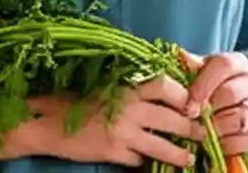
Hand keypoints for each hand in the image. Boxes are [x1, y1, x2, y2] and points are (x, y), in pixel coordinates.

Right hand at [11, 75, 207, 168]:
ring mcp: (122, 132)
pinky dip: (145, 160)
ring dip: (180, 153)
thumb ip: (128, 89)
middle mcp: (128, 108)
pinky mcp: (114, 153)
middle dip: (191, 128)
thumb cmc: (72, 101)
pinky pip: (140, 160)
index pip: (165, 86)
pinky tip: (149, 161)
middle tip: (202, 133)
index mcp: (125, 86)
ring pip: (163, 146)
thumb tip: (159, 92)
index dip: (183, 95)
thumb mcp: (102, 86)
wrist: (46, 124)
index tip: (192, 103)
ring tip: (189, 158)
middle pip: (172, 118)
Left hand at [180, 50, 247, 155]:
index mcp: (236, 63)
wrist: (238, 100)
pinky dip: (229, 144)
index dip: (203, 86)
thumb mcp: (201, 70)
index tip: (187, 105)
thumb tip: (177, 58)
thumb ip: (189, 66)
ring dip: (217, 128)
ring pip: (240, 118)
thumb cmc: (212, 84)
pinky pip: (247, 140)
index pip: (223, 66)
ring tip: (201, 133)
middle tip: (192, 120)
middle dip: (208, 110)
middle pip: (231, 94)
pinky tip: (215, 143)